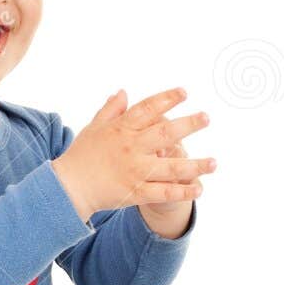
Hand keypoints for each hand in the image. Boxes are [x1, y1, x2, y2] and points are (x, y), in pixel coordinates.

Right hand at [52, 87, 214, 222]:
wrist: (68, 188)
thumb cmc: (80, 155)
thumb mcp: (93, 128)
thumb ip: (110, 110)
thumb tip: (123, 92)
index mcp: (121, 129)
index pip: (148, 109)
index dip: (167, 99)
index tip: (185, 92)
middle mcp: (131, 148)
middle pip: (165, 133)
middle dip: (189, 124)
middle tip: (206, 118)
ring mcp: (135, 171)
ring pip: (171, 166)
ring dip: (196, 164)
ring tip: (215, 162)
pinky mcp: (136, 192)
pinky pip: (164, 192)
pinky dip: (183, 191)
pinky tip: (200, 188)